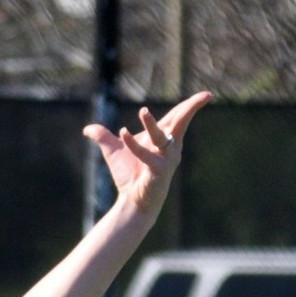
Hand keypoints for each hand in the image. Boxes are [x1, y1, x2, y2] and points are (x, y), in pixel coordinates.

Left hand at [82, 91, 211, 216]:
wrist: (131, 201)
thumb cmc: (129, 175)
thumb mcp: (113, 150)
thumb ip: (102, 137)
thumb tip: (87, 129)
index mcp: (164, 138)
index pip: (178, 117)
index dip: (191, 105)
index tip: (208, 95)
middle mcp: (170, 147)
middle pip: (182, 123)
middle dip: (191, 108)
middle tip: (205, 96)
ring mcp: (167, 159)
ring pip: (162, 137)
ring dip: (152, 124)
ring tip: (142, 111)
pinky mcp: (159, 171)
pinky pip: (147, 155)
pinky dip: (134, 145)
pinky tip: (122, 133)